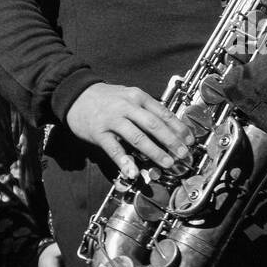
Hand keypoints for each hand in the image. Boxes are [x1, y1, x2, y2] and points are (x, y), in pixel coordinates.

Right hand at [65, 83, 194, 179]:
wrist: (76, 94)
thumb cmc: (107, 98)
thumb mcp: (129, 96)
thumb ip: (147, 110)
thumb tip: (169, 127)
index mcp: (138, 97)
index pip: (163, 113)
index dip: (178, 128)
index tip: (190, 140)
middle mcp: (127, 106)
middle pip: (154, 125)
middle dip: (171, 141)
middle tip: (183, 154)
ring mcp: (112, 119)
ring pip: (137, 137)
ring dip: (154, 151)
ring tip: (166, 163)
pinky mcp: (98, 132)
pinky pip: (113, 148)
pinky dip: (124, 161)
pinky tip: (132, 171)